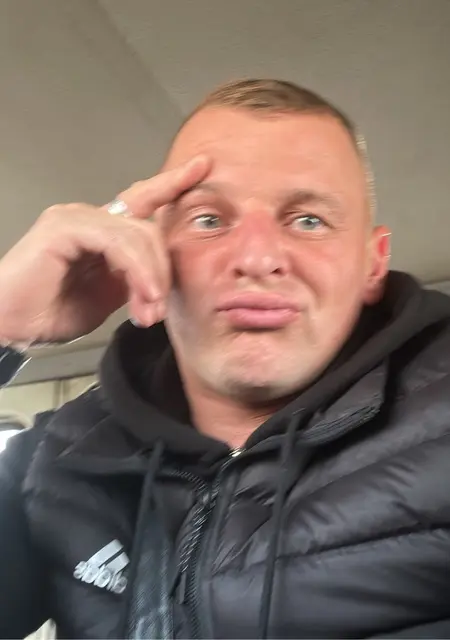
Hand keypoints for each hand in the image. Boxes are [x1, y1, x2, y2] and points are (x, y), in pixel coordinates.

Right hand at [0, 155, 209, 345]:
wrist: (12, 324)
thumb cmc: (51, 310)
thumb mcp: (109, 296)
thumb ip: (134, 280)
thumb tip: (160, 283)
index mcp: (103, 230)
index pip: (142, 200)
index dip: (171, 183)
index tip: (202, 167)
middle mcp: (92, 216)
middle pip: (150, 229)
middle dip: (162, 273)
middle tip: (156, 311)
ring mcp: (77, 216)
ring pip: (138, 236)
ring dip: (151, 277)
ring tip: (148, 310)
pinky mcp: (65, 225)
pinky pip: (117, 241)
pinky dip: (136, 270)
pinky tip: (140, 294)